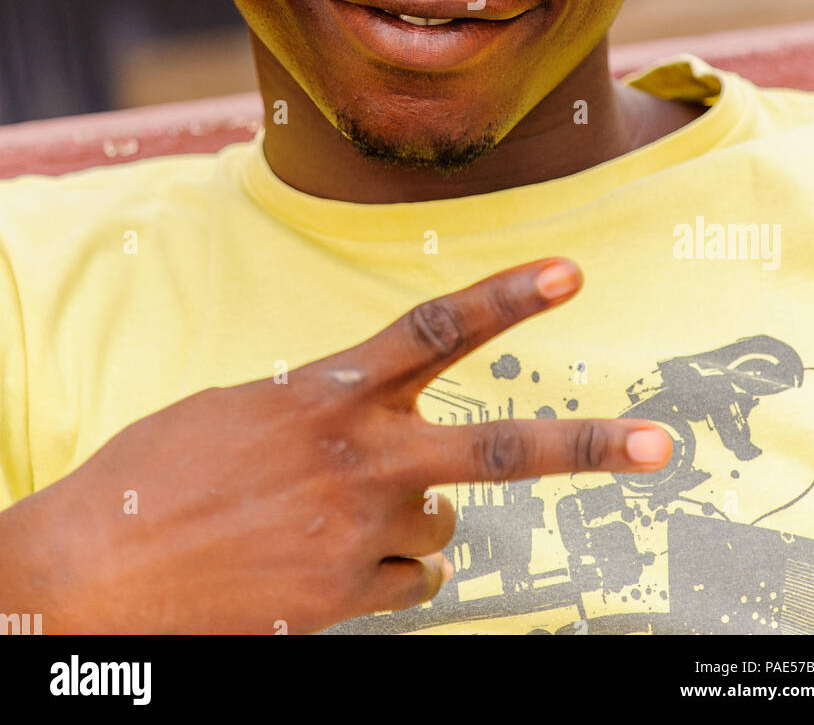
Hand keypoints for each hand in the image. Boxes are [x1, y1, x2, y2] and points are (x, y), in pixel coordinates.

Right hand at [2, 256, 670, 633]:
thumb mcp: (243, 409)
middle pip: (496, 449)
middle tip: (657, 443)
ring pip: (444, 527)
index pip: (432, 329)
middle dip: (586, 447)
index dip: (506, 296)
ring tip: (343, 517)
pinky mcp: (343, 602)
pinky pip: (411, 584)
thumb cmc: (160, 475)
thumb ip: (323, 407)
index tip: (569, 272)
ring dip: (416, 518)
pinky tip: (334, 565)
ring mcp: (356, 536)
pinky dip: (391, 572)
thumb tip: (376, 424)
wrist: (95, 576)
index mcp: (327, 394)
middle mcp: (357, 462)